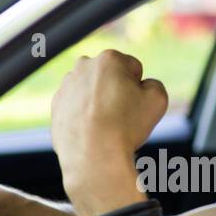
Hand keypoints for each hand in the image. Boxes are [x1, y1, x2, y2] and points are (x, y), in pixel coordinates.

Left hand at [50, 49, 167, 192]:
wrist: (93, 156)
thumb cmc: (126, 126)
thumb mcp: (158, 100)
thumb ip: (154, 84)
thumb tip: (143, 85)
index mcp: (109, 59)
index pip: (133, 68)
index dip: (139, 89)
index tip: (134, 105)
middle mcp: (83, 66)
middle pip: (110, 77)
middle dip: (116, 91)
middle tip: (121, 115)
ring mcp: (66, 86)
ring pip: (92, 91)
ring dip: (99, 102)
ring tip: (105, 125)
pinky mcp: (57, 105)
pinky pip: (77, 107)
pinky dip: (84, 115)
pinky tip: (91, 130)